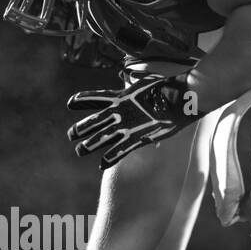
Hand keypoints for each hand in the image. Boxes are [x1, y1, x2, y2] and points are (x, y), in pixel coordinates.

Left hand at [67, 74, 197, 168]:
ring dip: (89, 144)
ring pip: (102, 137)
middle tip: (70, 135)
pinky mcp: (138, 137)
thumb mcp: (146, 84)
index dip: (81, 100)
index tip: (69, 103)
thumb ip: (136, 89)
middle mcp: (119, 111)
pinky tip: (101, 165)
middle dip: (81, 128)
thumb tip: (135, 86)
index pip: (95, 98)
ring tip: (78, 151)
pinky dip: (110, 158)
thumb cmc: (167, 88)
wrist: (180, 98)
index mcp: (120, 97)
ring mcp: (127, 125)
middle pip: (94, 121)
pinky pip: (120, 150)